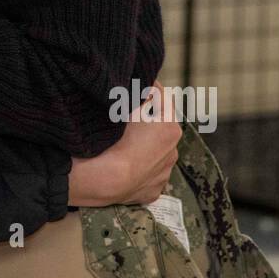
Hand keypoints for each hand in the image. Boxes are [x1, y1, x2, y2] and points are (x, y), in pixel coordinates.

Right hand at [67, 81, 181, 206]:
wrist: (105, 179)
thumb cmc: (114, 139)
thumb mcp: (127, 106)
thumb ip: (140, 94)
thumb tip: (145, 85)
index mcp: (170, 128)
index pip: (163, 98)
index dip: (150, 89)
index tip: (139, 84)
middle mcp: (173, 152)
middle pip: (161, 128)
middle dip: (148, 122)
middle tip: (127, 117)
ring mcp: (163, 174)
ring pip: (155, 154)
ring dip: (144, 147)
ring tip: (123, 145)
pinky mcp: (152, 192)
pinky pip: (147, 177)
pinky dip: (138, 171)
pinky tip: (123, 167)